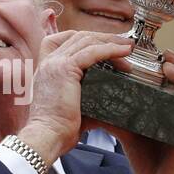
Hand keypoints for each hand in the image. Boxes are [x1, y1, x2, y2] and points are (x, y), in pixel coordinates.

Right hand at [17, 30, 132, 165]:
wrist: (47, 136)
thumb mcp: (69, 105)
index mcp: (45, 68)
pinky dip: (110, 50)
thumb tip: (105, 97)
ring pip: (86, 41)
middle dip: (103, 39)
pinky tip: (124, 52)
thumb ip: (82, 94)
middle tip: (123, 46)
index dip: (84, 38)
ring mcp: (55, 63)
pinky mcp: (65, 69)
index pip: (62, 40)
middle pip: (78, 36)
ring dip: (110, 43)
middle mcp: (48, 62)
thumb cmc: (57, 129)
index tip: (104, 45)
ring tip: (128, 49)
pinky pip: (92, 52)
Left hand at [103, 50, 173, 173]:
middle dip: (170, 59)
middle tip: (153, 49)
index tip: (139, 51)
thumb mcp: (129, 135)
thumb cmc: (152, 164)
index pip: (167, 79)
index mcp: (166, 109)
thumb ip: (115, 119)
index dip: (157, 62)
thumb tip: (93, 105)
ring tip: (166, 58)